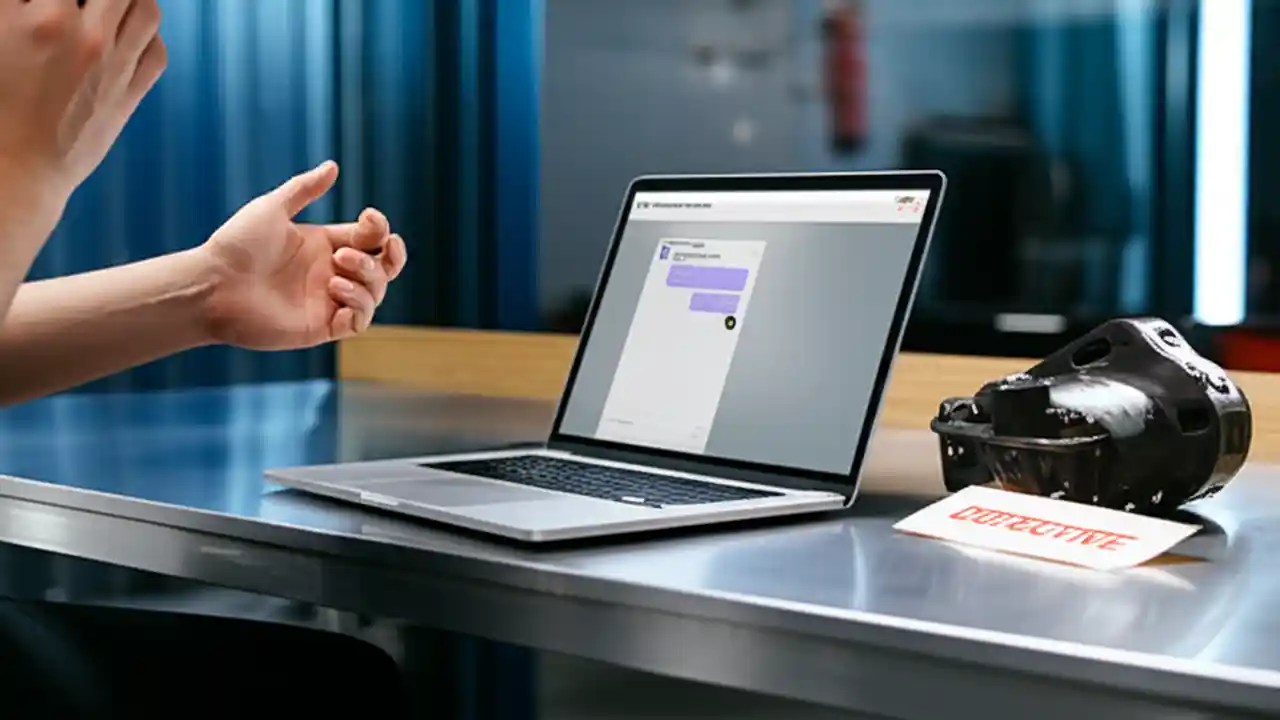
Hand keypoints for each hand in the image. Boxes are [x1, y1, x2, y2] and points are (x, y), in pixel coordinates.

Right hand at [0, 0, 165, 198]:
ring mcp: (114, 67)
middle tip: (82, 6)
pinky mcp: (129, 95)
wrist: (15, 168)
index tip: (47, 3)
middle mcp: (88, 38)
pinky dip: (147, 35)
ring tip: (110, 5)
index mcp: (46, 21)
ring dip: (130, 1)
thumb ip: (19, 8)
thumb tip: (40, 4)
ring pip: (146, 8)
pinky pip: (157, 51)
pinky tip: (126, 36)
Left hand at [199, 161, 407, 350]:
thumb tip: (332, 166)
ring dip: (367, 281)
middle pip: (383, 268)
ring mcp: (328, 302)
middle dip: (388, 258)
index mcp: (325, 245)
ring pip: (375, 295)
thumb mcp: (272, 208)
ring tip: (336, 272)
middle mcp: (332, 274)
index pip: (371, 240)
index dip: (380, 230)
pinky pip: (359, 324)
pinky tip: (336, 296)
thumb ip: (304, 188)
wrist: (212, 286)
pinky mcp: (321, 327)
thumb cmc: (236, 245)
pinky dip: (358, 309)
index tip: (368, 218)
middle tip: (352, 253)